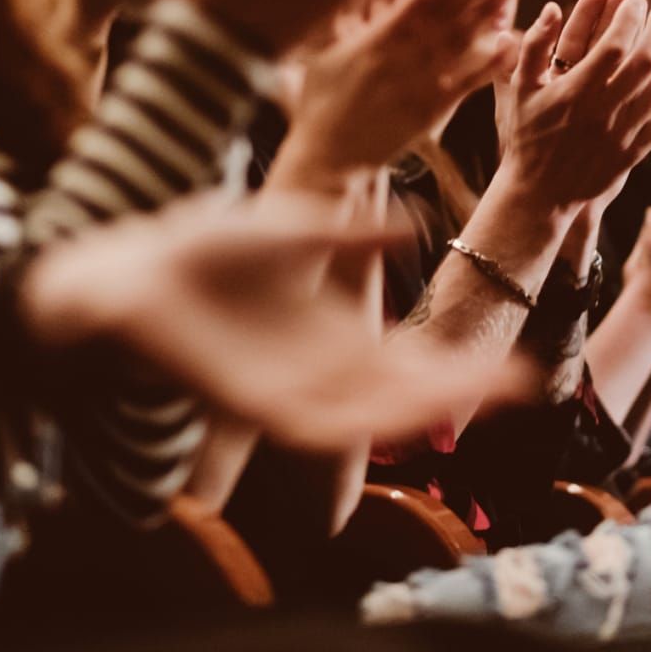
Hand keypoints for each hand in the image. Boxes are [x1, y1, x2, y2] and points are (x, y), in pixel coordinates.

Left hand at [21, 194, 530, 450]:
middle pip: (406, 393)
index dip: (464, 365)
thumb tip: (415, 224)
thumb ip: (352, 236)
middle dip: (463, 389)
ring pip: (371, 416)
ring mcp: (288, 390)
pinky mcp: (249, 403)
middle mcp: (322, 371)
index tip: (519, 363)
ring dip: (423, 408)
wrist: (127, 263)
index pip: (414, 361)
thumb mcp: (296, 229)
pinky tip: (399, 419)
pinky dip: (358, 427)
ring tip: (477, 391)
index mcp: (336, 337)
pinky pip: (314, 426)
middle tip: (523, 381)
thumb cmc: (205, 247)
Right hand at [274, 0, 519, 183]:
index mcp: (375, 40)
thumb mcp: (329, 47)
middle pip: (446, 15)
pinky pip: (466, 84)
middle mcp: (402, 60)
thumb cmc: (324, 99)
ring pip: (460, 45)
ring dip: (487, 16)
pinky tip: (510, 43)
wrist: (329, 158)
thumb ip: (357, 9)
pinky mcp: (432, 111)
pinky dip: (488, 64)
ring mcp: (420, 85)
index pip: (419, 0)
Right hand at [494, 0, 650, 215]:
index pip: (613, 46)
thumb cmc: (525, 138)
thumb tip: (552, 7)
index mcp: (574, 94)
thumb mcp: (518, 91)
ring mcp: (622, 134)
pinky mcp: (634, 153)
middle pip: (646, 61)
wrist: (540, 195)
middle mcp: (603, 112)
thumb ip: (532, 47)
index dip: (629, 17)